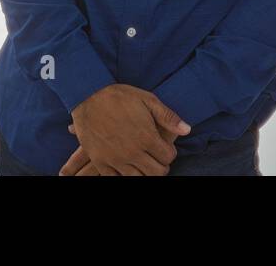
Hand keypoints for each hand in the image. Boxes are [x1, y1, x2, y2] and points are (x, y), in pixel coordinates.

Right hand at [59, 84, 190, 175]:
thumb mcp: (148, 100)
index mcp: (146, 137)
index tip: (165, 147)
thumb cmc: (120, 96)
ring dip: (144, 172)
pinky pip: (116, 180)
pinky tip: (127, 166)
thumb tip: (187, 130)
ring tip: (143, 162)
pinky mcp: (101, 162)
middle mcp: (132, 152)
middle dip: (160, 166)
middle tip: (157, 158)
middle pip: (156, 173)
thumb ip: (168, 117)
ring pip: (138, 179)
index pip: (168, 157)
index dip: (169, 153)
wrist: (88, 96)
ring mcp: (116, 159)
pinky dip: (124, 176)